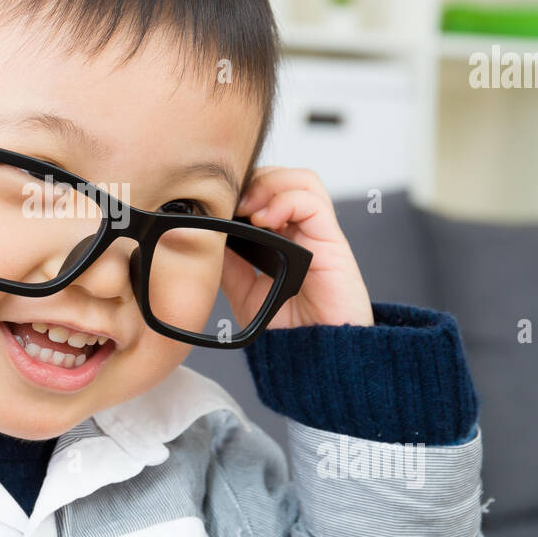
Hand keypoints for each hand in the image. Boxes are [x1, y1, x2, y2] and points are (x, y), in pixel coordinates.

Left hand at [221, 167, 372, 329]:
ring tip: (248, 208)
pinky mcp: (332, 242)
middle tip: (231, 203)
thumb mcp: (244, 291)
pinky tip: (266, 219)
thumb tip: (205, 236)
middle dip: (253, 181)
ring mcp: (318, 234)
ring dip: (269, 184)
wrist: (315, 358)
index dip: (243, 188)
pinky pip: (313, 202)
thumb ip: (229, 263)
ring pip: (301, 180)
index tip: (218, 203)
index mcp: (284, 238)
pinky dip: (286, 199)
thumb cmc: (289, 331)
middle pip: (283, 177)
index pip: (267, 191)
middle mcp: (303, 231)